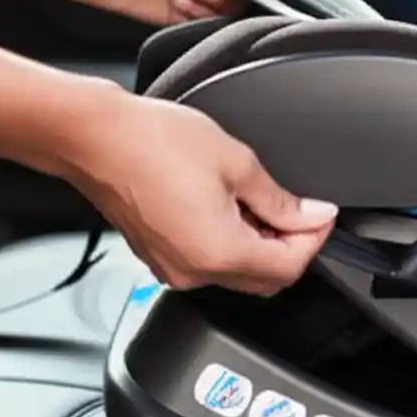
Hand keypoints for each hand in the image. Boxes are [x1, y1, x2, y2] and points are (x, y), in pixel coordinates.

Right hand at [60, 88, 336, 295]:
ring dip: (258, 244)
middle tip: (297, 209)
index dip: (314, 239)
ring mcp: (172, 268)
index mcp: (220, 254)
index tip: (322, 215)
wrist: (94, 138)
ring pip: (236, 272)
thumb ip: (281, 199)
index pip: (290, 267)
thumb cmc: (153, 143)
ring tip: (258, 201)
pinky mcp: (157, 256)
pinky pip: (207, 262)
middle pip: (265, 277)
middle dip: (289, 246)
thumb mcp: (236, 162)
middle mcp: (195, 272)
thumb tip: (311, 215)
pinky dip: (228, 243)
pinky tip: (227, 206)